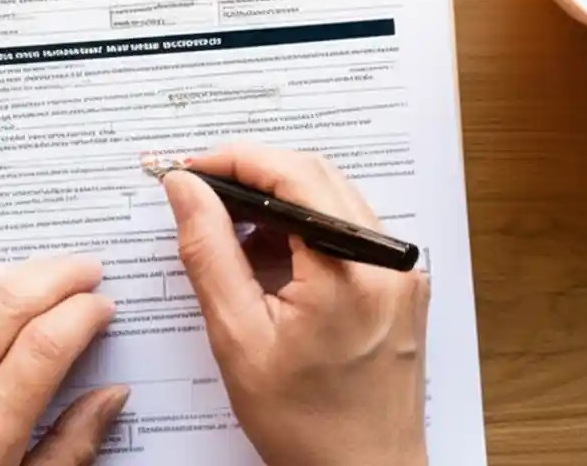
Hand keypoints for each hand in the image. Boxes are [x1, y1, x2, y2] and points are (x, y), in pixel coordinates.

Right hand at [161, 144, 429, 465]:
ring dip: (277, 201)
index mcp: (349, 270)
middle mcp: (387, 260)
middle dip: (252, 174)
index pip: (291, 174)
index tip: (188, 169)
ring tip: (227, 231)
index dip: (232, 160)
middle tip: (199, 193)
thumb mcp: (238, 337)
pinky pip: (348, 230)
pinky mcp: (401, 284)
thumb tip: (185, 189)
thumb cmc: (305, 425)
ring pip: (332, 198)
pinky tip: (267, 257)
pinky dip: (303, 228)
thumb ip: (208, 251)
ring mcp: (400, 271)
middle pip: (315, 175)